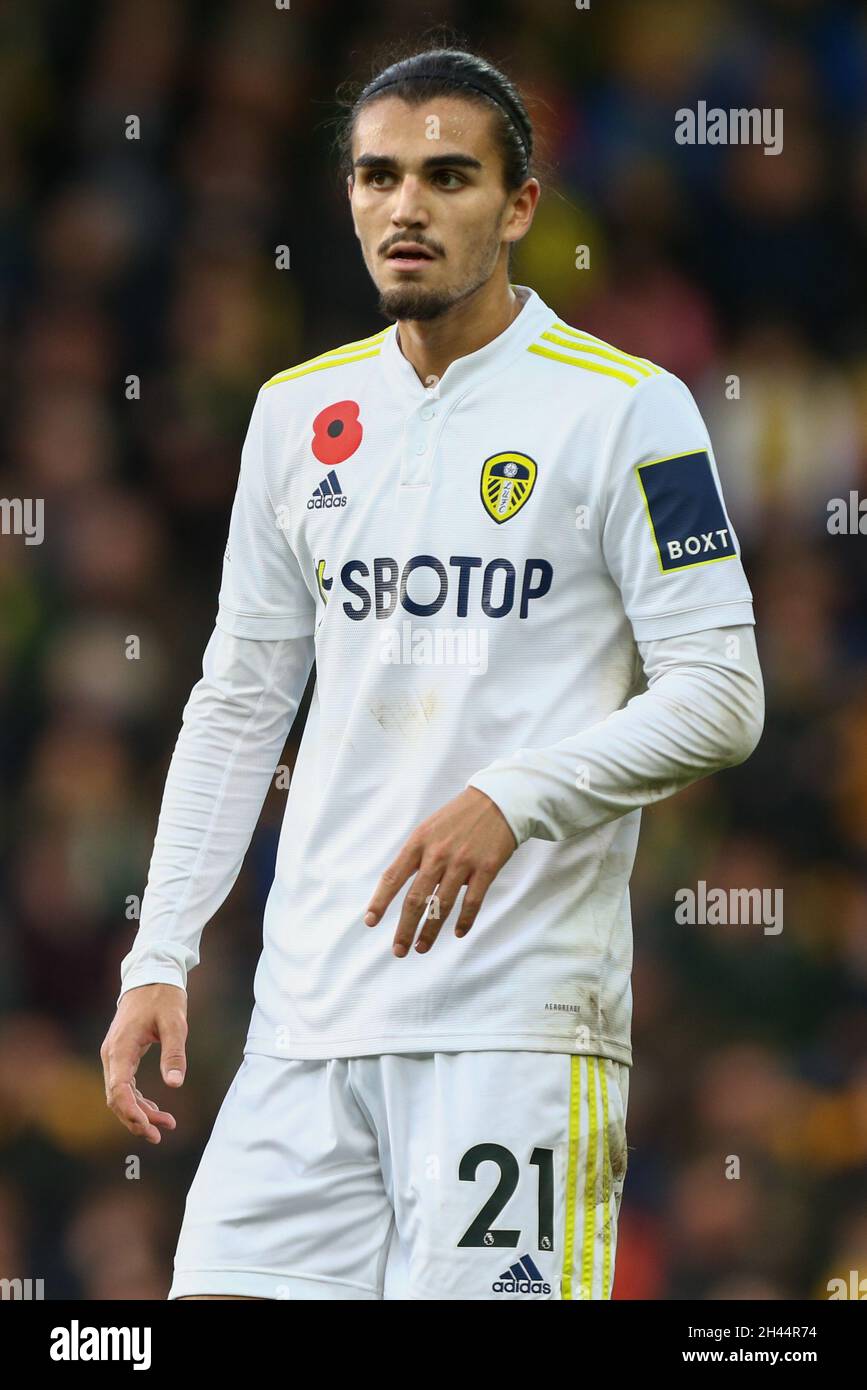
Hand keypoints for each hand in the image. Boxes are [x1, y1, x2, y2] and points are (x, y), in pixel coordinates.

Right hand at [100, 984, 187, 1143]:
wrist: (152, 976)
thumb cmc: (163, 997)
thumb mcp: (174, 1024)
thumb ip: (174, 1054)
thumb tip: (175, 1084)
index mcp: (121, 1048)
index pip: (118, 1090)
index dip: (131, 1113)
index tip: (149, 1128)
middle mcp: (112, 1055)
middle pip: (116, 1098)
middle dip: (136, 1119)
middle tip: (160, 1135)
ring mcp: (115, 1055)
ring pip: (120, 1095)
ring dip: (139, 1112)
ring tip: (166, 1125)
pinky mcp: (122, 1055)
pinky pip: (125, 1085)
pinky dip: (139, 1100)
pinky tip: (156, 1109)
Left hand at [364, 787, 516, 955]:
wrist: (498, 801)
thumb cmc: (459, 817)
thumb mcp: (429, 828)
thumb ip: (416, 856)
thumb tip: (401, 887)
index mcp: (419, 842)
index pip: (393, 877)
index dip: (380, 902)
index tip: (371, 922)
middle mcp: (437, 854)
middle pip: (416, 899)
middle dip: (405, 928)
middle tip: (399, 950)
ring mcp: (462, 862)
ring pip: (442, 905)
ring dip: (430, 931)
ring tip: (421, 948)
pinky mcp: (486, 868)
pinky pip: (472, 901)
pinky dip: (464, 920)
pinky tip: (457, 932)